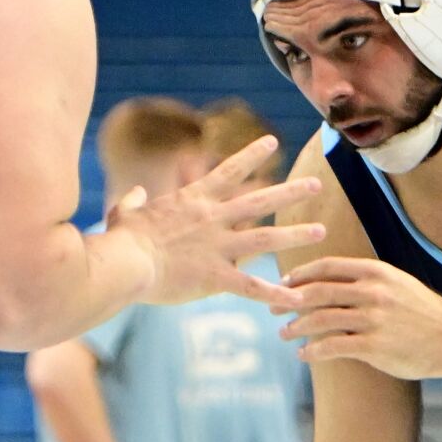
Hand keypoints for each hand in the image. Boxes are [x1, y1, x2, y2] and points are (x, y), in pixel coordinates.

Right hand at [108, 136, 324, 305]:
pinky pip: (251, 287)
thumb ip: (133, 202)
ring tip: (320, 230)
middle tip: (316, 184)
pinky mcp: (214, 277)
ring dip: (294, 234)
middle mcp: (212, 219)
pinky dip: (275, 294)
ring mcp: (217, 247)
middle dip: (290, 192)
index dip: (252, 156)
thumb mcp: (125, 214)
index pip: (228, 171)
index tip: (272, 142)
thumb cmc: (121, 240)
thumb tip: (135, 194)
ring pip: (265, 238)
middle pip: (258, 201)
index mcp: (193, 201)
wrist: (125, 263)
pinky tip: (297, 299)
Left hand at [279, 257, 441, 379]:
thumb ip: (365, 280)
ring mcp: (372, 319)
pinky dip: (312, 351)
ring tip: (284, 334)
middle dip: (289, 301)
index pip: (327, 267)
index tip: (283, 284)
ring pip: (319, 319)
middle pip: (317, 292)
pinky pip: (332, 347)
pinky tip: (304, 354)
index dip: (300, 274)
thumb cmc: (422, 312)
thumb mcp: (396, 283)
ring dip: (296, 327)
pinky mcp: (373, 346)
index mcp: (376, 272)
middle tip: (273, 310)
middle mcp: (372, 292)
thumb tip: (329, 283)